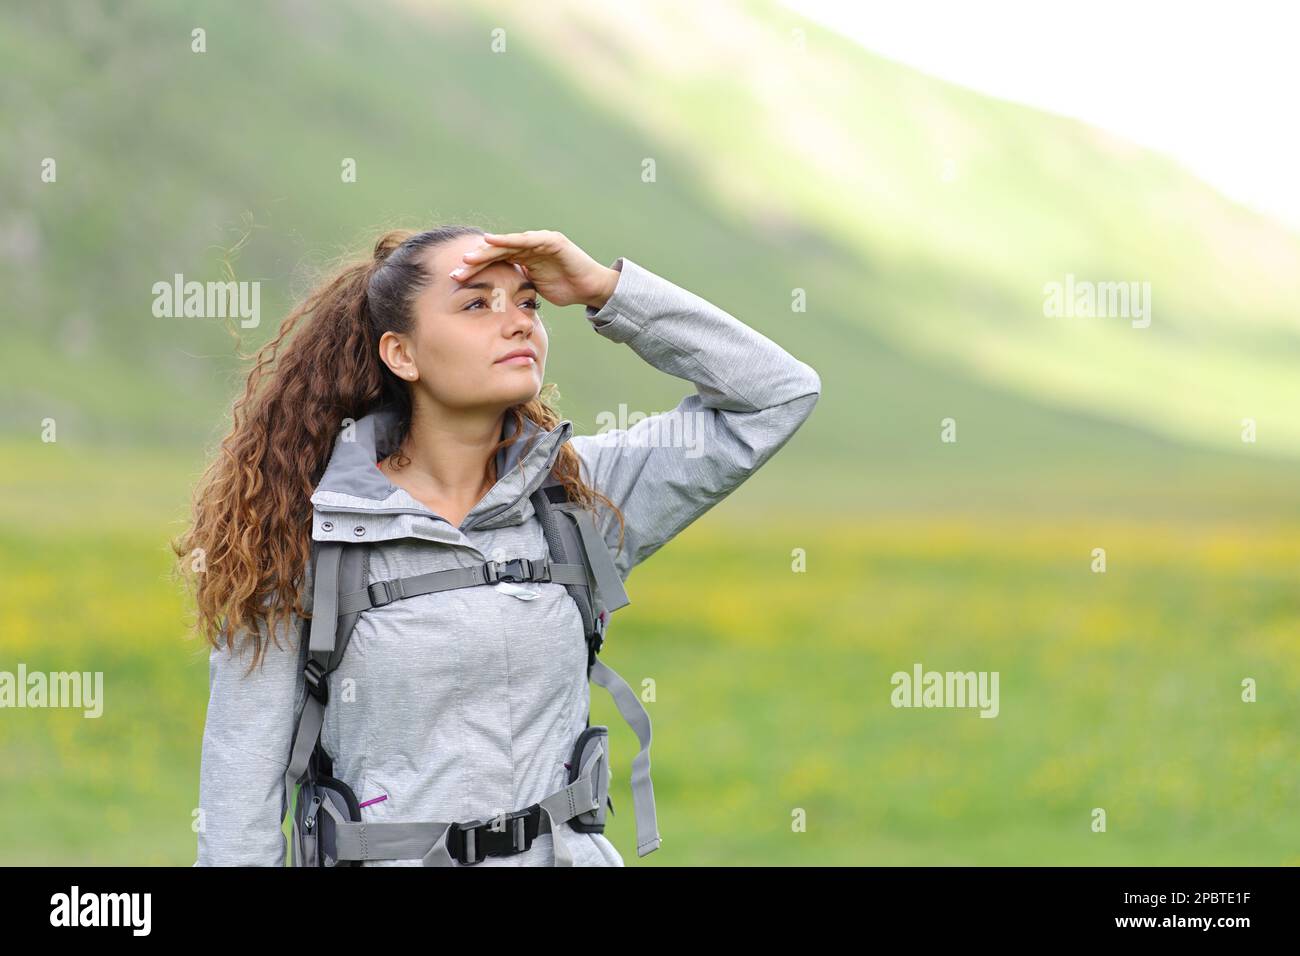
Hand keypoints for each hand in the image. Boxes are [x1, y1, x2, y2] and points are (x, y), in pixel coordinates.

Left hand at [449, 229, 618, 308]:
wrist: (591, 288)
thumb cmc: (566, 290)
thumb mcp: (534, 290)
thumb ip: (518, 288)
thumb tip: (499, 302)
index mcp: (522, 259)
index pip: (494, 263)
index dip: (475, 271)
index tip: (456, 281)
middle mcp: (528, 247)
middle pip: (495, 253)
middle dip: (475, 262)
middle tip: (455, 272)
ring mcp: (538, 242)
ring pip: (506, 245)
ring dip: (486, 251)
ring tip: (468, 258)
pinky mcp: (550, 241)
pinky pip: (526, 240)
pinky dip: (508, 240)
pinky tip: (492, 241)